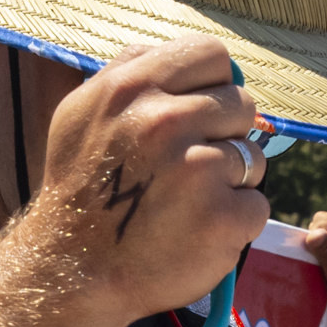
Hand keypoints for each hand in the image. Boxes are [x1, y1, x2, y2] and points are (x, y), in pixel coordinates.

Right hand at [22, 35, 267, 320]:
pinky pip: (256, 203)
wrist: (70, 271)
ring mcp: (198, 170)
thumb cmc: (81, 190)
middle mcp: (165, 122)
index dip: (212, 84)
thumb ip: (130, 71)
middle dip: (223, 135)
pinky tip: (196, 231)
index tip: (197, 115)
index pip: (212, 56)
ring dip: (231, 181)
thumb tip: (186, 56)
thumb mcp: (83, 112)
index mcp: (132, 88)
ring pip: (253, 156)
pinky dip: (235, 222)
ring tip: (185, 204)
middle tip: (186, 169)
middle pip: (241, 104)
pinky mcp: (222, 218)